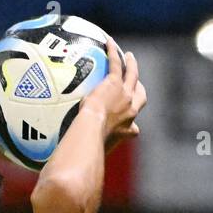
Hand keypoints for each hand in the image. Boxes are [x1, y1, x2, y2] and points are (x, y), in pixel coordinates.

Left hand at [80, 39, 145, 153]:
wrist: (90, 132)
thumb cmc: (89, 146)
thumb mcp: (94, 152)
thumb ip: (89, 156)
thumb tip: (71, 171)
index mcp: (126, 129)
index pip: (133, 126)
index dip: (132, 122)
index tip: (131, 125)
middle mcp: (130, 111)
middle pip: (141, 96)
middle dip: (139, 88)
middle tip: (136, 81)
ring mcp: (125, 95)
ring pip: (133, 76)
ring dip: (132, 65)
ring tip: (129, 56)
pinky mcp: (114, 83)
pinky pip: (116, 64)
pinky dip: (113, 52)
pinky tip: (108, 41)